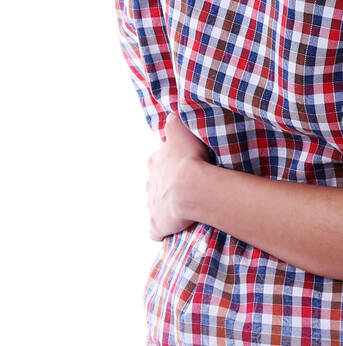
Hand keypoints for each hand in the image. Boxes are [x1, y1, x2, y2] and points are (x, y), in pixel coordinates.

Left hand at [146, 114, 210, 239]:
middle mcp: (149, 185)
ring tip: (187, 207)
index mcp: (154, 164)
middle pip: (157, 184)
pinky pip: (157, 230)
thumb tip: (172, 115)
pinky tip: (176, 228)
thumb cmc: (189, 159)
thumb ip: (174, 123)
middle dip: (169, 186)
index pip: (159, 163)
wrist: (191, 188)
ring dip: (169, 206)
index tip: (186, 166)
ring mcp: (152, 206)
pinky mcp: (156, 226)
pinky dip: (164, 230)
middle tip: (189, 186)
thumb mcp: (182, 132)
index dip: (173, 164)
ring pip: (157, 206)